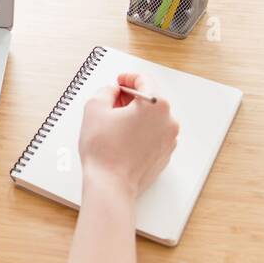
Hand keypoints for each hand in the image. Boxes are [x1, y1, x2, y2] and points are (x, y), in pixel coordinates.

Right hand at [78, 73, 178, 199]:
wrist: (110, 185)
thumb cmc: (104, 150)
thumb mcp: (95, 107)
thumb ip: (105, 91)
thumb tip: (112, 92)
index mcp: (156, 105)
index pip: (144, 80)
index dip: (128, 78)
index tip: (119, 81)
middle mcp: (168, 121)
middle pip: (150, 100)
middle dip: (130, 99)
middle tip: (112, 103)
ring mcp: (169, 140)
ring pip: (152, 119)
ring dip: (135, 116)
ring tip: (114, 125)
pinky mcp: (164, 155)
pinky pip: (153, 135)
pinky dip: (140, 132)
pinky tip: (122, 139)